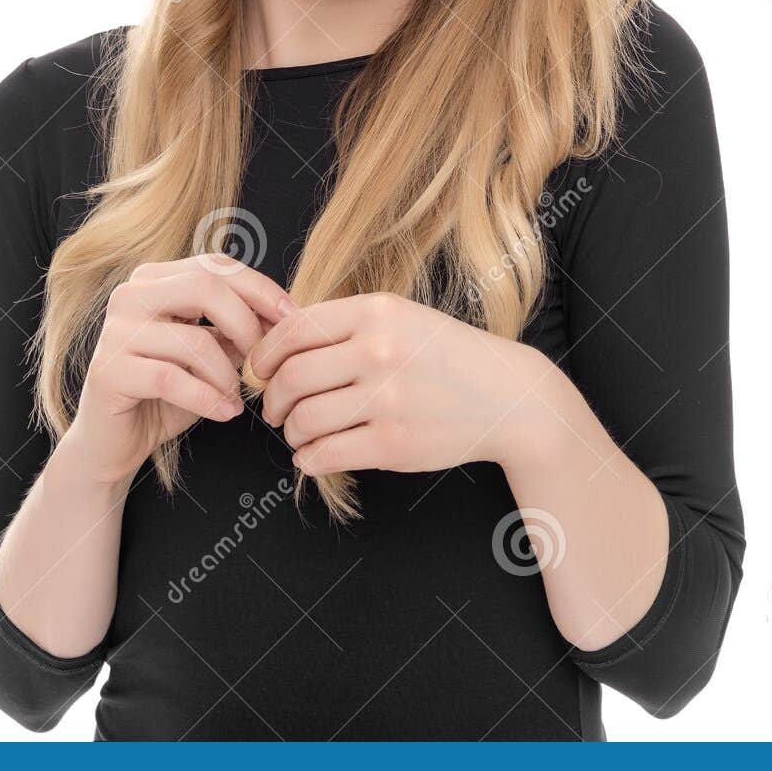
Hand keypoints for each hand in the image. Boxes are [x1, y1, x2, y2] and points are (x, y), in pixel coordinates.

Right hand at [63, 254, 290, 482]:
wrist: (114, 442)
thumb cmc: (165, 394)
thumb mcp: (209, 354)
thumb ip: (236, 330)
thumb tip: (281, 316)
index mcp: (154, 279)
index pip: (215, 266)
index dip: (259, 288)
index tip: (291, 317)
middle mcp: (130, 295)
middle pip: (205, 288)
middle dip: (246, 324)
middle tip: (264, 360)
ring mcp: (115, 331)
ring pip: (194, 341)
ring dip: (228, 376)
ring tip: (237, 398)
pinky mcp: (109, 370)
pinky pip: (173, 379)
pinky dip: (209, 399)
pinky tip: (225, 412)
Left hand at [243, 292, 552, 476]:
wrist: (510, 397)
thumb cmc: (447, 356)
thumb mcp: (400, 319)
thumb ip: (345, 325)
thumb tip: (278, 343)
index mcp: (376, 312)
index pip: (293, 330)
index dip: (265, 354)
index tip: (262, 371)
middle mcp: (378, 351)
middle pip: (291, 377)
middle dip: (273, 399)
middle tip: (276, 410)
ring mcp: (387, 399)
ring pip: (303, 420)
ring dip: (291, 432)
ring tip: (299, 433)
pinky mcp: (393, 444)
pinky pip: (325, 454)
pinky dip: (308, 459)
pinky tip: (313, 455)